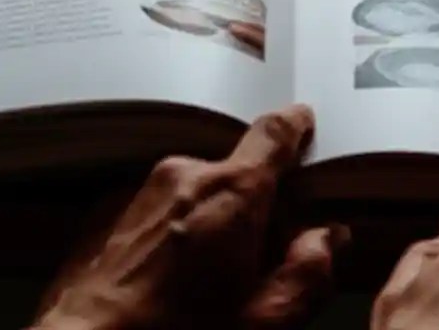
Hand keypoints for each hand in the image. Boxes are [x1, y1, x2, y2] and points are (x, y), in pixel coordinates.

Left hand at [34, 105, 347, 329]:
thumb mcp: (262, 324)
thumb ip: (306, 273)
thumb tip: (328, 238)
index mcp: (232, 195)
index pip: (274, 134)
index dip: (296, 128)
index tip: (306, 129)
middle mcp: (185, 177)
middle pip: (238, 173)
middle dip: (254, 207)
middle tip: (257, 259)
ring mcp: (142, 190)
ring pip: (198, 192)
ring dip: (211, 222)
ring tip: (206, 280)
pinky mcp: (110, 211)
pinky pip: (162, 210)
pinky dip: (176, 233)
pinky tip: (171, 280)